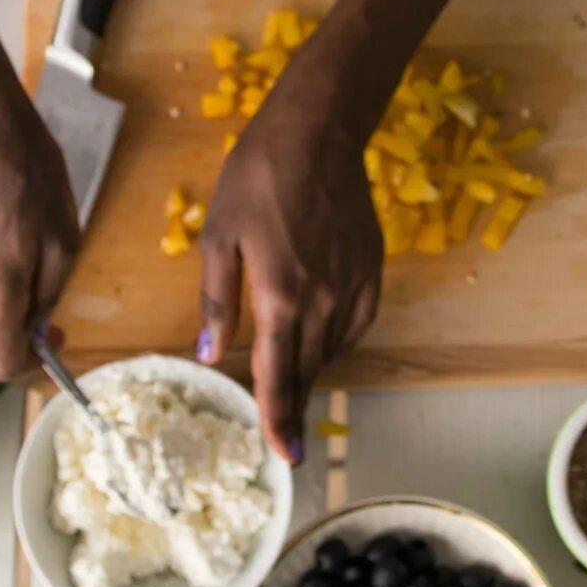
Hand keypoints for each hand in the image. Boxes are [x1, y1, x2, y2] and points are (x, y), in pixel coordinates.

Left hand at [197, 77, 384, 466]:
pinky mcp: (373, 270)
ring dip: (312, 370)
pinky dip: (337, 340)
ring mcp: (354, 286)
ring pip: (333, 350)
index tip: (283, 455)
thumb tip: (212, 355)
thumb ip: (218, 301)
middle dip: (294, 405)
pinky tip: (320, 336)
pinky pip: (356, 324)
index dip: (279, 419)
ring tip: (294, 380)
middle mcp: (323, 301)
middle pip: (308, 370)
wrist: (320, 131)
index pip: (280, 375)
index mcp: (280, 296)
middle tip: (284, 434)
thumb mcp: (219, 236)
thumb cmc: (258, 177)